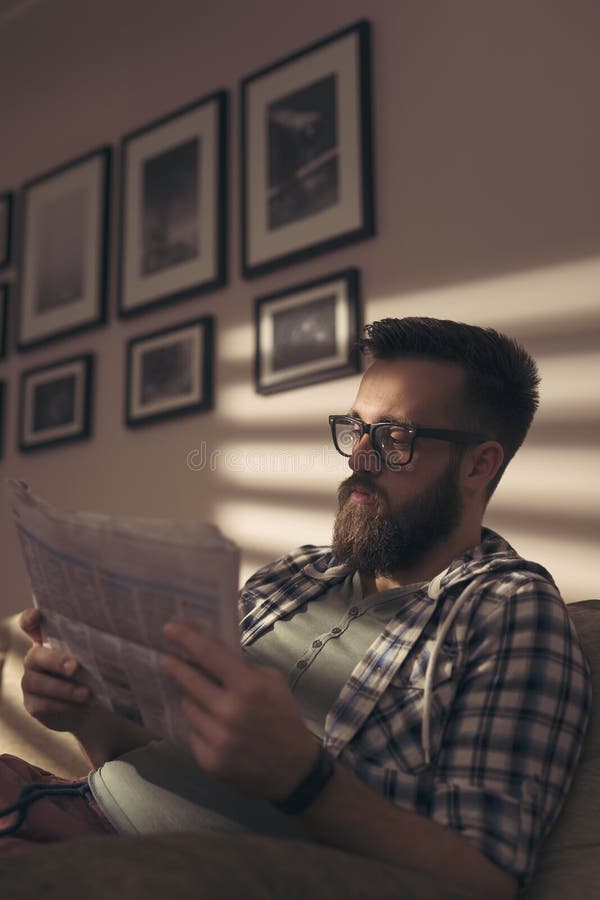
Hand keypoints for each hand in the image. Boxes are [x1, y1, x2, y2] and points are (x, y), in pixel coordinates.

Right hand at [19, 607, 90, 732]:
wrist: (86, 702)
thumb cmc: (90, 668)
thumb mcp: (91, 653)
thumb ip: (92, 642)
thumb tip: (116, 634)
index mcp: (46, 640)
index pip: (29, 624)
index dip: (29, 619)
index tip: (37, 617)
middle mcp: (34, 658)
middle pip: (35, 656)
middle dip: (56, 661)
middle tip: (75, 667)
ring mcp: (30, 681)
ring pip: (37, 683)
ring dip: (63, 689)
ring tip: (85, 693)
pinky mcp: (32, 703)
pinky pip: (42, 704)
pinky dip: (62, 705)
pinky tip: (79, 706)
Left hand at [160, 623, 318, 800]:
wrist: (294, 769)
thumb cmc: (284, 718)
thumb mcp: (274, 683)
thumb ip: (244, 668)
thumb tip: (213, 652)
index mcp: (248, 687)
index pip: (210, 656)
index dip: (187, 639)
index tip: (169, 629)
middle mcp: (229, 712)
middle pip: (190, 681)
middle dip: (176, 668)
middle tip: (166, 660)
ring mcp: (217, 739)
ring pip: (188, 708)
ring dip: (193, 700)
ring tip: (207, 702)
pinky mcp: (209, 761)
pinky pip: (192, 733)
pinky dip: (200, 727)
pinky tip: (213, 728)